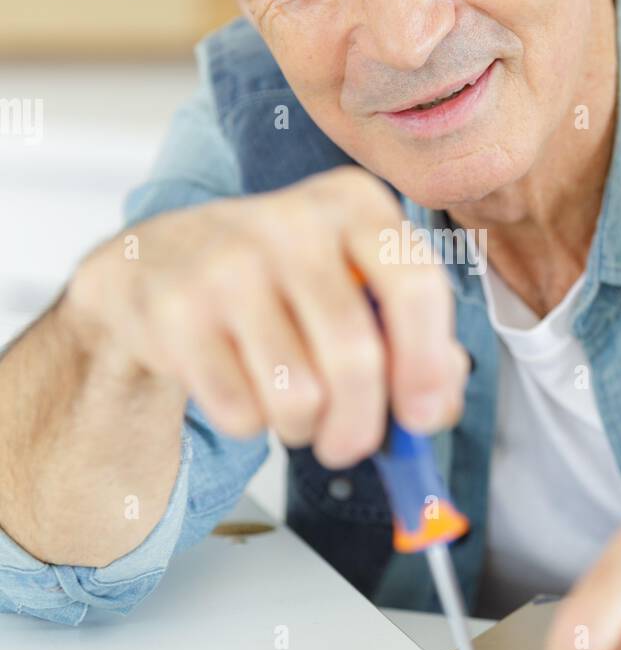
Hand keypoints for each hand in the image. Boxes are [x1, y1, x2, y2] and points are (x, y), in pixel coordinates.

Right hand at [66, 166, 468, 466]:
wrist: (156, 265)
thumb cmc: (279, 282)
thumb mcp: (355, 285)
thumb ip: (416, 341)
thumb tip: (436, 407)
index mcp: (355, 203)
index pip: (416, 285)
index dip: (428, 364)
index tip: (423, 417)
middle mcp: (292, 220)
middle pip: (356, 357)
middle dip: (359, 425)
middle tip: (347, 445)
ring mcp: (226, 262)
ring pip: (297, 396)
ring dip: (300, 426)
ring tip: (288, 405)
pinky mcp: (174, 311)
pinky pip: (240, 410)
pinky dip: (249, 422)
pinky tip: (240, 386)